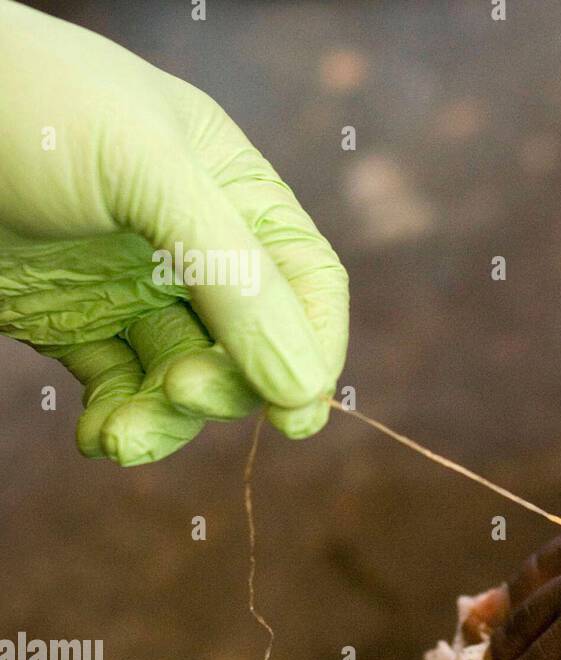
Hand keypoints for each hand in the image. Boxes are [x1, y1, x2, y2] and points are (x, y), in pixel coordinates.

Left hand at [0, 2, 347, 464]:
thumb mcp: (149, 173)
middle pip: (251, 342)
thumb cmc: (30, 104)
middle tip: (182, 393)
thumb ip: (233, 274)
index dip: (314, 347)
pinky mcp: (72, 321)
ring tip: (123, 436)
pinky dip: (118, 419)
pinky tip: (100, 437)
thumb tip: (302, 387)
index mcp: (234, 193)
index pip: (306, 282)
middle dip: (227, 383)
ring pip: (183, 374)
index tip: (297, 412)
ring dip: (167, 418)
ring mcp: (133, 286)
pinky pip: (118, 386)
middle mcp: (193, 245)